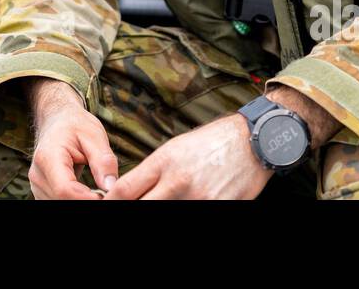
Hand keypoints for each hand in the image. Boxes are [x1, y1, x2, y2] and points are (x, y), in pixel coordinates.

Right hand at [25, 78, 118, 199]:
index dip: (87, 198)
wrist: (58, 121)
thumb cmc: (77, 126)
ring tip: (100, 192)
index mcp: (48, 157)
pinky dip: (75, 200)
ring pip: (61, 205)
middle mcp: (38, 175)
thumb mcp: (95, 136)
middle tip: (107, 193)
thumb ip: (103, 161)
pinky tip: (89, 194)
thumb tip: (110, 187)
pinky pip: (58, 203)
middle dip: (87, 201)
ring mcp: (37, 185)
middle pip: (63, 200)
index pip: (65, 189)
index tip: (106, 195)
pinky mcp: (42, 192)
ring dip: (81, 201)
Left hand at [103, 113, 271, 199]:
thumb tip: (126, 192)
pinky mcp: (218, 207)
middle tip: (133, 206)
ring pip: (166, 214)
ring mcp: (199, 198)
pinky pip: (194, 216)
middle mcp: (178, 182)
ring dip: (164, 208)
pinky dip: (187, 210)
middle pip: (142, 207)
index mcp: (164, 163)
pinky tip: (190, 201)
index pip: (125, 190)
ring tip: (171, 199)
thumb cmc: (210, 143)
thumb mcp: (174, 149)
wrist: (251, 142)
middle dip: (134, 208)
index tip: (107, 203)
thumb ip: (151, 172)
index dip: (111, 201)